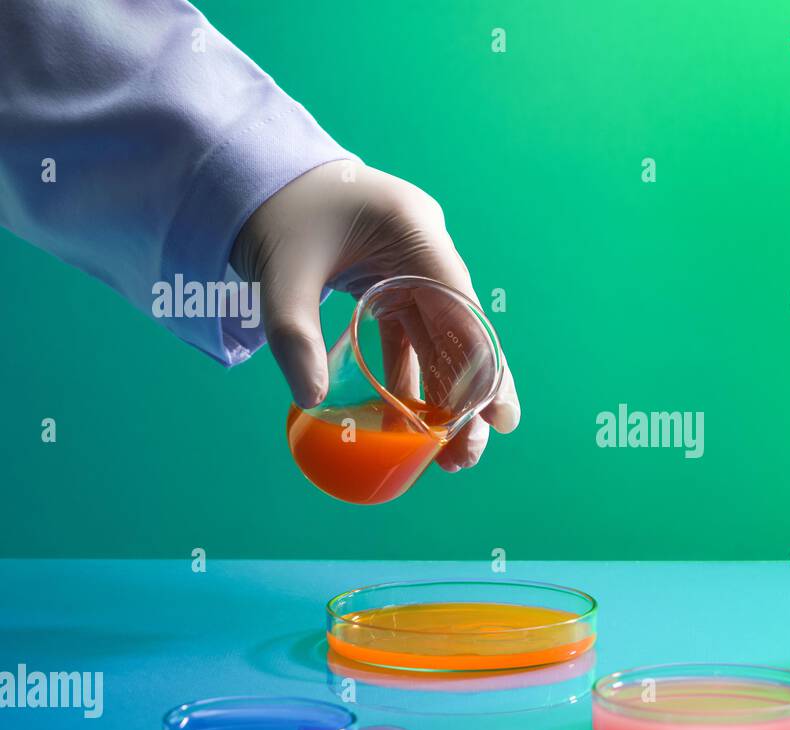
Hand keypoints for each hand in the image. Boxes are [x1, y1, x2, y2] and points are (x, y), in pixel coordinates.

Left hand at [231, 162, 519, 470]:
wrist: (257, 178)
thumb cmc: (275, 214)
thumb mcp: (281, 273)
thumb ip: (295, 334)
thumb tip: (311, 400)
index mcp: (412, 230)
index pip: (460, 306)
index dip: (483, 365)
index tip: (496, 416)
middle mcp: (424, 250)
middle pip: (462, 332)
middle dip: (469, 397)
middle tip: (466, 454)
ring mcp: (412, 268)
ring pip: (443, 342)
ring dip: (445, 397)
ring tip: (446, 455)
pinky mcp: (393, 286)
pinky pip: (413, 339)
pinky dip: (414, 380)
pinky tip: (412, 424)